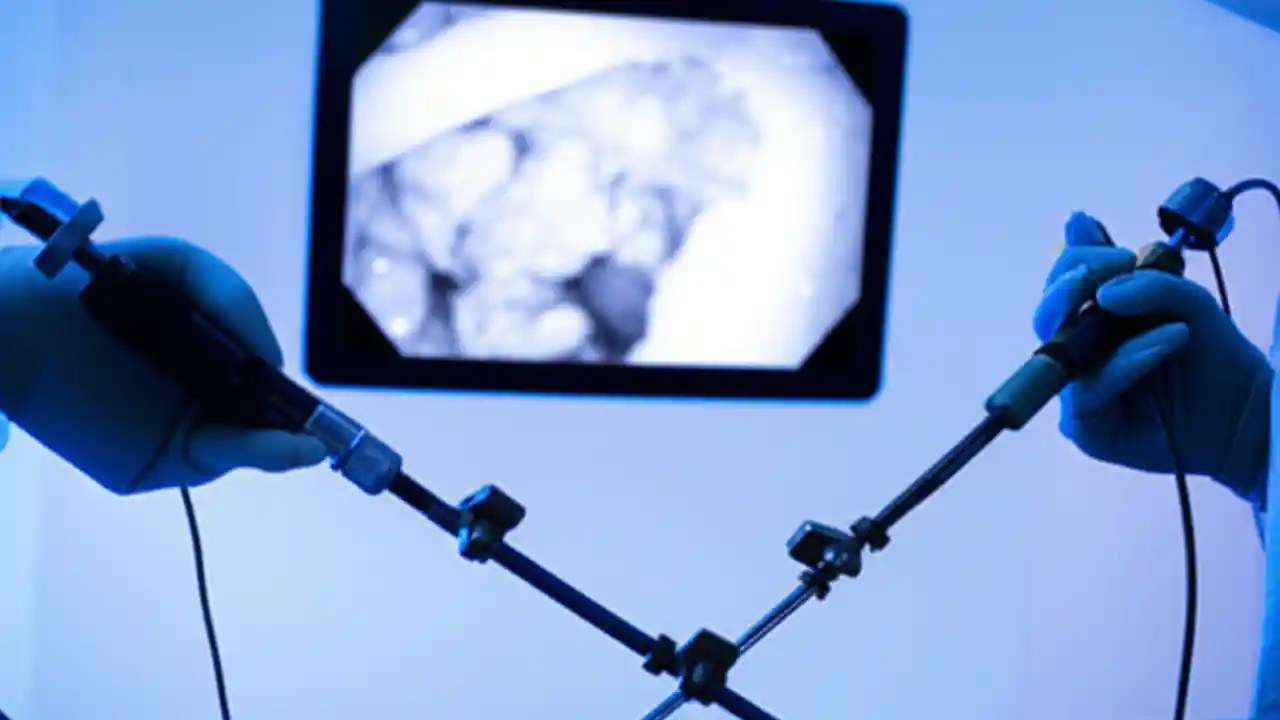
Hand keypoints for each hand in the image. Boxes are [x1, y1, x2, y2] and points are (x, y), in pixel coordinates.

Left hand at [0, 237, 326, 494]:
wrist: (11, 320)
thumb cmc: (88, 281)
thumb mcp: (179, 264)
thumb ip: (237, 297)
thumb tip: (272, 362)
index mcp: (202, 361)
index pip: (260, 384)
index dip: (293, 390)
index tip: (321, 396)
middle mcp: (191, 403)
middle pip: (263, 421)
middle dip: (300, 424)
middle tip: (327, 426)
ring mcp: (172, 436)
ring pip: (248, 447)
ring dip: (285, 444)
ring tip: (312, 439)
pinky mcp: (148, 465)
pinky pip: (217, 459)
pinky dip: (260, 453)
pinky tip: (290, 445)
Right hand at [1036, 212, 1272, 500]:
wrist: (1242, 413)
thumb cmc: (1213, 356)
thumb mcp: (1188, 302)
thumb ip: (1147, 280)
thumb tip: (1100, 285)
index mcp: (1095, 314)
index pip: (1063, 279)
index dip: (1081, 260)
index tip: (1123, 255)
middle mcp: (1078, 350)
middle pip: (1048, 313)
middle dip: (1074, 286)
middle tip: (1119, 269)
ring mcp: (1076, 388)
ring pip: (1065, 352)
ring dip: (1110, 324)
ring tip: (1173, 320)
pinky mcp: (1082, 426)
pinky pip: (1087, 391)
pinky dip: (1126, 364)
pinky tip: (1170, 341)